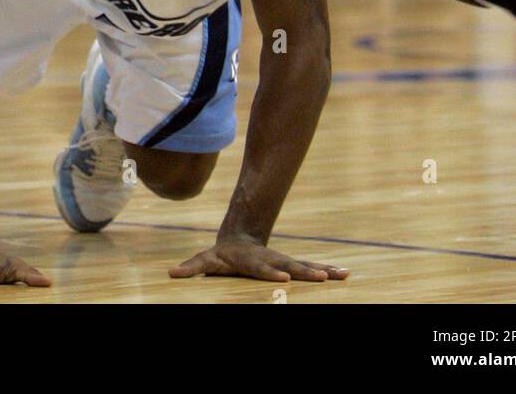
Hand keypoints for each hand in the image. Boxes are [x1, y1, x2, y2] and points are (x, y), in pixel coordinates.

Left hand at [169, 240, 348, 283]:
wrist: (240, 239)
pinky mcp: (292, 265)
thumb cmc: (222, 255)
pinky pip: (312, 268)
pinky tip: (344, 274)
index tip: (282, 274)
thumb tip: (171, 274)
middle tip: (321, 277)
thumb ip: (191, 267)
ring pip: (305, 266)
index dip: (271, 270)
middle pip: (291, 265)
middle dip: (305, 271)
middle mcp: (272, 260)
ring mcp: (284, 261)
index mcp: (253, 262)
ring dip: (323, 270)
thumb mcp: (206, 260)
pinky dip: (328, 271)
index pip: (263, 267)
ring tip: (342, 274)